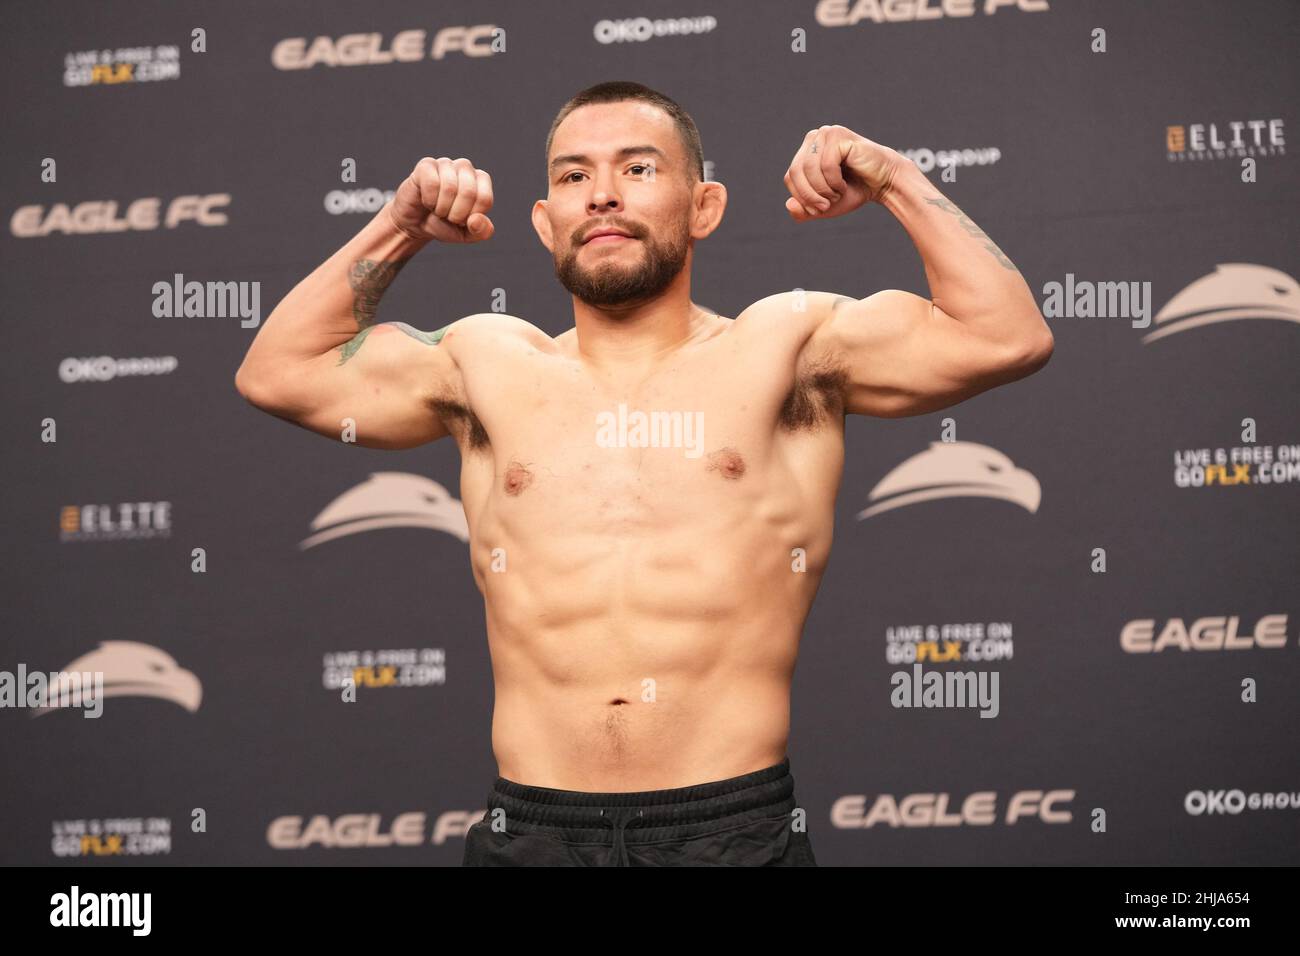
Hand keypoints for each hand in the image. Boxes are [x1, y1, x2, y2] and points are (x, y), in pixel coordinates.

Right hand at [390, 156, 494, 242]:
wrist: (416, 224)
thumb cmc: (445, 224)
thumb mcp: (467, 235)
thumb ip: (481, 232)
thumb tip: (476, 220)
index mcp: (481, 180)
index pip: (485, 199)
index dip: (471, 217)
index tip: (462, 219)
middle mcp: (465, 167)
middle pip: (469, 192)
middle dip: (456, 214)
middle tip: (448, 216)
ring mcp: (445, 163)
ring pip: (449, 188)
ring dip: (441, 208)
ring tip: (437, 209)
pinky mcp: (426, 165)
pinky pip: (431, 183)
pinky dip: (429, 200)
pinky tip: (426, 200)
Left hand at [783, 125, 900, 220]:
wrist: (883, 183)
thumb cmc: (853, 191)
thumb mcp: (823, 207)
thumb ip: (803, 211)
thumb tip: (788, 205)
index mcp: (806, 151)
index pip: (790, 176)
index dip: (801, 197)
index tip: (818, 210)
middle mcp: (814, 138)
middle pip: (796, 172)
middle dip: (809, 195)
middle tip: (826, 206)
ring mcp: (826, 134)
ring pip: (809, 169)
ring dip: (823, 189)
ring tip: (837, 194)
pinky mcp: (839, 136)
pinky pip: (826, 164)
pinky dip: (834, 182)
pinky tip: (844, 184)